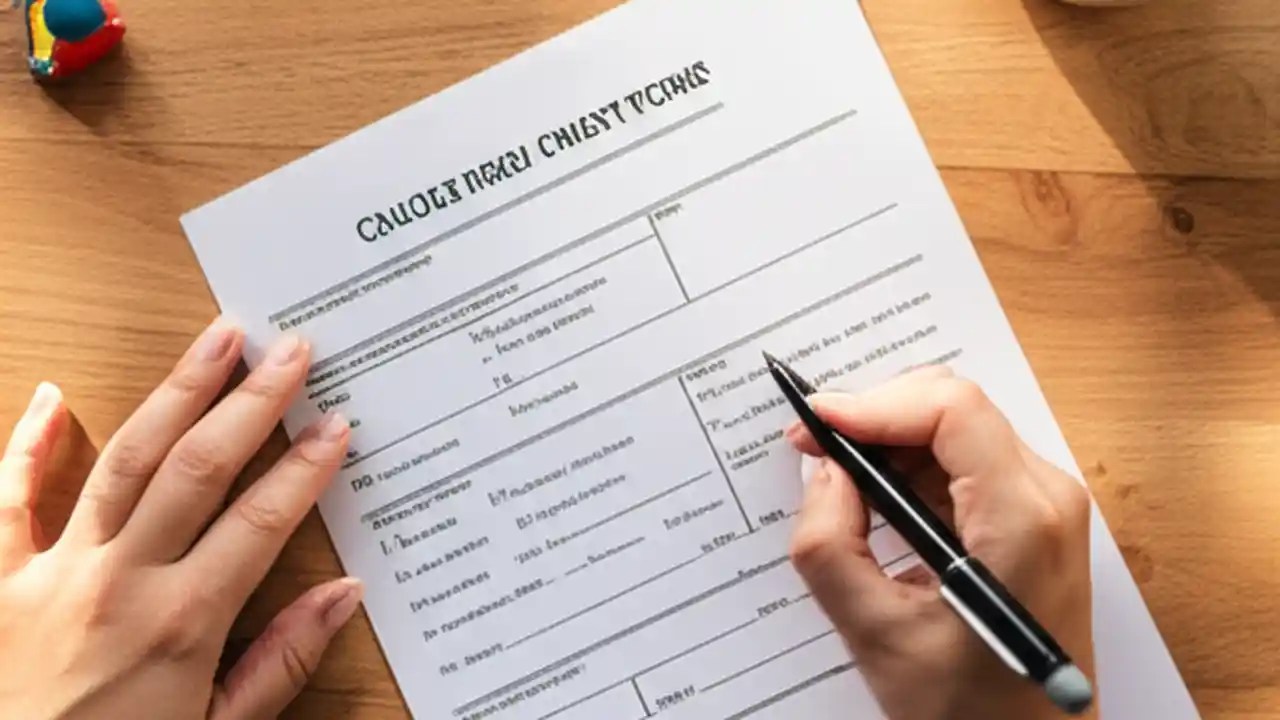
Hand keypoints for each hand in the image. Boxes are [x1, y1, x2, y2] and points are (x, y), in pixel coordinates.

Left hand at [0, 320, 361, 719]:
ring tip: (216, 340)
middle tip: (291, 350)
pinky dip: (27, 443)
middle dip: (253, 404)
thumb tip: (345, 595)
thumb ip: (280, 663)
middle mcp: (120, 581)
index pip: (260, 522)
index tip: (337, 423)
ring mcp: (54, 573)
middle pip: (199, 468)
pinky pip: (9, 500)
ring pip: (125, 460)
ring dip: (176, 393)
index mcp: (181, 624)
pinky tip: (52, 396)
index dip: (306, 469)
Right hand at [785, 366, 1095, 719]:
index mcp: (1021, 521)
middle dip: (874, 416)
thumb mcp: (878, 635)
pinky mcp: (1031, 519)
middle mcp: (1046, 499)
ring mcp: (1044, 507)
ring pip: (955, 430)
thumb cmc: (973, 714)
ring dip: (888, 441)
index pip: (950, 409)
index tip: (818, 421)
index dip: (874, 402)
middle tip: (813, 444)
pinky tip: (872, 497)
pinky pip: (964, 463)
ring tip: (834, 475)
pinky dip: (910, 466)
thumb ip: (832, 545)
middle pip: (952, 409)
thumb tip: (824, 475)